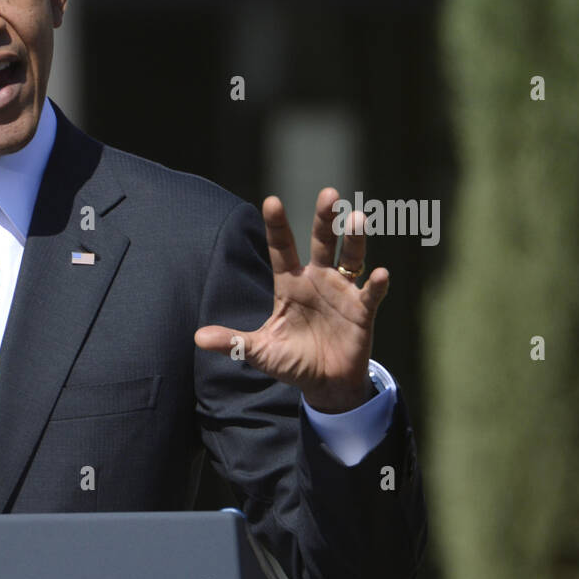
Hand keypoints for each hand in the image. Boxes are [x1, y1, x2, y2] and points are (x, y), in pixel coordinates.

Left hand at [194, 187, 389, 412]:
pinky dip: (376, 285)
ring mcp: (342, 292)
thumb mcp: (259, 351)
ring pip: (350, 258)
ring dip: (354, 240)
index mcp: (290, 284)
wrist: (323, 384)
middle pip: (321, 242)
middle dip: (325, 219)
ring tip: (357, 218)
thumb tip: (197, 337)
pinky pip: (371, 294)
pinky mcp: (362, 311)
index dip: (277, 226)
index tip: (271, 201)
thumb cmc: (290, 361)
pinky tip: (380, 275)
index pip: (281, 248)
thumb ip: (233, 342)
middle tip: (329, 195)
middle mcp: (317, 280)